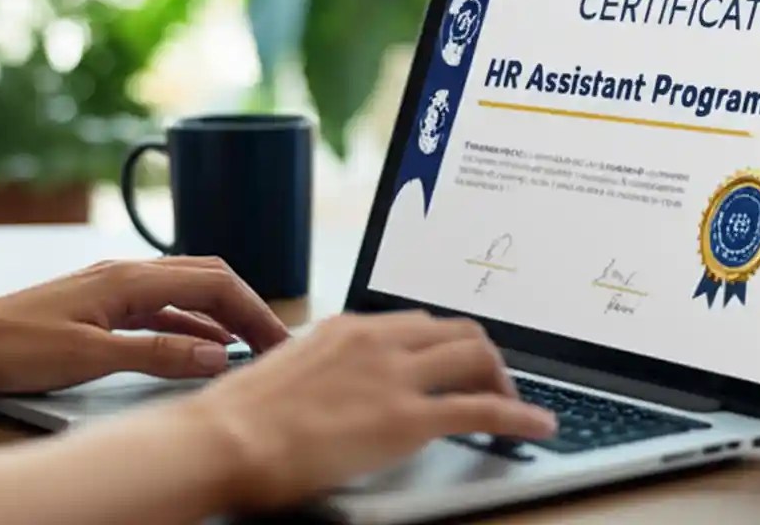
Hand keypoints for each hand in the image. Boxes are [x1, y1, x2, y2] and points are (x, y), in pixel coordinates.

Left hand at [0, 257, 289, 392]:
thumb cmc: (14, 347)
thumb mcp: (91, 358)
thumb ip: (158, 354)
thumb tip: (216, 354)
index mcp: (129, 278)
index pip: (213, 285)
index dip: (252, 312)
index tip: (278, 341)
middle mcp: (126, 272)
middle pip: (207, 278)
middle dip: (246, 307)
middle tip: (275, 341)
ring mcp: (113, 286)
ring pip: (186, 290)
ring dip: (221, 315)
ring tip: (249, 345)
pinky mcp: (102, 303)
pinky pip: (162, 306)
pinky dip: (191, 323)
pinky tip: (202, 347)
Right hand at [164, 311, 556, 511]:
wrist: (223, 439)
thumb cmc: (240, 418)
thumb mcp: (287, 373)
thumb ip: (323, 370)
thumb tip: (338, 386)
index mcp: (348, 328)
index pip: (417, 322)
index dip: (447, 344)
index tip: (457, 360)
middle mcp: (377, 339)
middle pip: (457, 330)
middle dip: (484, 355)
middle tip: (492, 383)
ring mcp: (395, 375)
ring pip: (478, 356)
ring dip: (504, 379)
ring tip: (514, 405)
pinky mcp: (408, 417)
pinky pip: (484, 408)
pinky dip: (519, 415)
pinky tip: (535, 426)